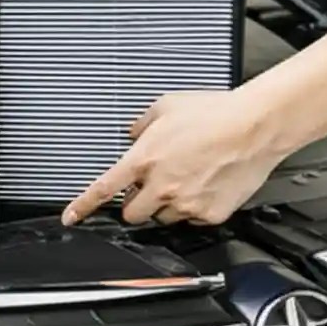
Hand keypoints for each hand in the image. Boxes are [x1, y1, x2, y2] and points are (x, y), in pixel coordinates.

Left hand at [62, 91, 291, 226]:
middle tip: (151, 186)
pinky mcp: (209, 214)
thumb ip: (142, 124)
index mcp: (144, 159)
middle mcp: (162, 186)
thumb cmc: (215, 113)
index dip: (83, 206)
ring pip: (163, 218)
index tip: (71, 217)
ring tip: (187, 179)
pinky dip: (194, 208)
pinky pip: (192, 219)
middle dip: (136, 202)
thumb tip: (132, 133)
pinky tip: (206, 185)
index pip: (104, 189)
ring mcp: (186, 203)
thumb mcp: (166, 106)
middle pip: (132, 213)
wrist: (256, 125)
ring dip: (166, 205)